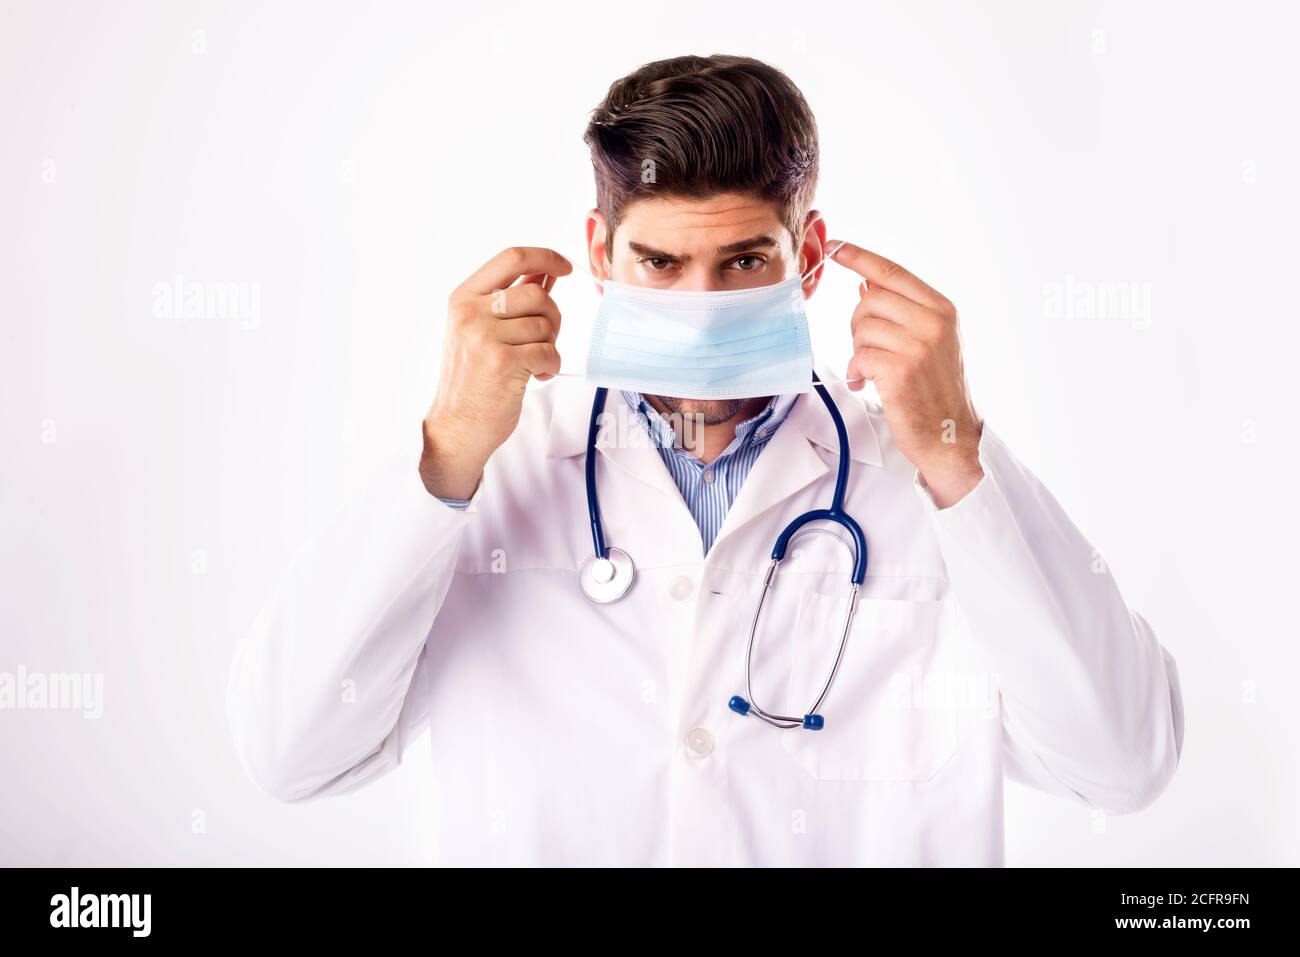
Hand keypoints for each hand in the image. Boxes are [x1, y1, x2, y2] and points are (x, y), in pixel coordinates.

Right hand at [421, 246, 572, 498]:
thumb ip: (508, 301)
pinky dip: (551, 364)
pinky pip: (549, 350)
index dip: (545, 257)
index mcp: (463, 298)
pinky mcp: (503, 363)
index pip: (511, 257)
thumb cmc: (472, 379)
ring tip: (535, 362)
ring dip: (551, 344)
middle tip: (546, 338)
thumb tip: (545, 271)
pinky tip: (537, 375)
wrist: (456, 427)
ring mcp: (484, 337)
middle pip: (537, 293)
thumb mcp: (477, 330)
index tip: (565, 267)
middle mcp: (470, 313)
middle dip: (553, 316)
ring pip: (545, 324)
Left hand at [829, 240, 982, 507]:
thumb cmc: (934, 390)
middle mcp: (934, 321)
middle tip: (867, 349)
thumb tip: (865, 286)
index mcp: (942, 309)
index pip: (893, 272)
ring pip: (861, 327)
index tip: (835, 246)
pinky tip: (866, 383)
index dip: (860, 257)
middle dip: (858, 324)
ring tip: (871, 370)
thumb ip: (904, 312)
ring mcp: (919, 344)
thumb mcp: (931, 342)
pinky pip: (859, 355)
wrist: (951, 436)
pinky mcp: (901, 369)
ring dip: (857, 350)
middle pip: (869, 299)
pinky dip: (856, 370)